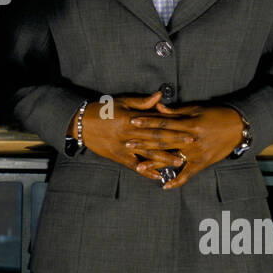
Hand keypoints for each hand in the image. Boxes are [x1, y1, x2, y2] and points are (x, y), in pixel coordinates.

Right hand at [73, 90, 197, 181]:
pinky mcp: (118, 156)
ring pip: (147, 153)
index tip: (188, 127)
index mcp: (132, 119)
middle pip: (156, 137)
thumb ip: (142, 102)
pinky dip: (146, 171)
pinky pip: (134, 165)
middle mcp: (129, 133)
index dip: (174, 125)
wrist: (81, 124)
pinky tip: (157, 176)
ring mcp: (124, 146)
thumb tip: (160, 96)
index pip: (157, 122)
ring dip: (163, 158)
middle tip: (191, 143)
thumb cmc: (102, 110)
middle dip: (174, 141)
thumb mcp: (122, 102)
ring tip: (178, 162)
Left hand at [125, 102, 244, 187]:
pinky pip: (187, 174)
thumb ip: (177, 111)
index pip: (164, 123)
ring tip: (139, 167)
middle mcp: (191, 140)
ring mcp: (196, 153)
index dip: (147, 122)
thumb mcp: (197, 109)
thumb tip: (159, 108)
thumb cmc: (216, 115)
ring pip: (172, 159)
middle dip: (144, 142)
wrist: (239, 127)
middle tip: (127, 144)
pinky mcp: (202, 163)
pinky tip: (164, 186)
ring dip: (154, 163)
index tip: (132, 122)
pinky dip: (177, 181)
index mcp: (189, 124)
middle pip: (163, 141)